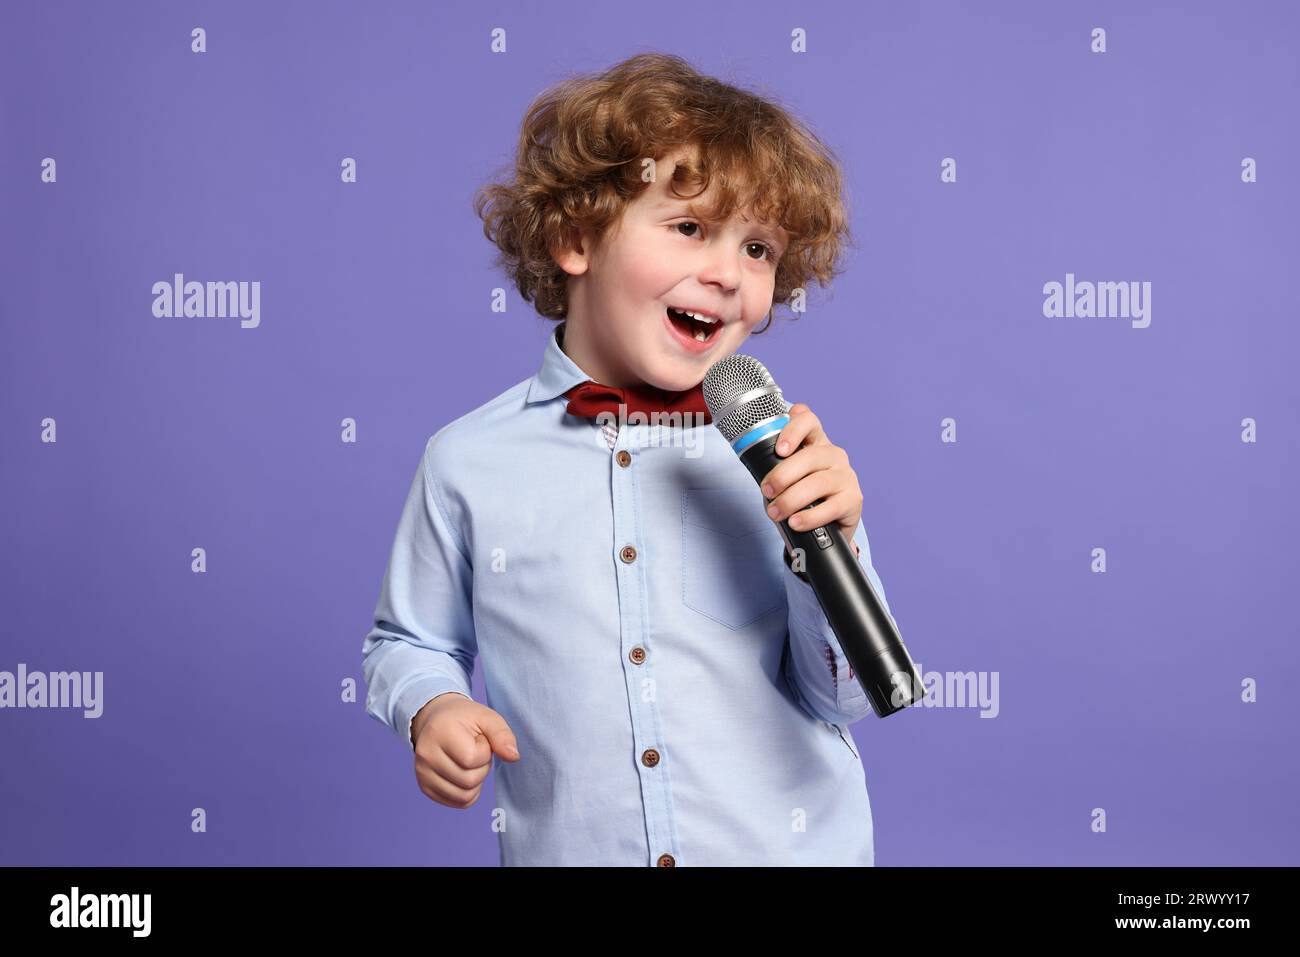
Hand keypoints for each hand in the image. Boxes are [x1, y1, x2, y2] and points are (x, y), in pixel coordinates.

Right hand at [411, 692, 520, 808]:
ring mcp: (422, 773)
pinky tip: (464, 772)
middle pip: (468, 781)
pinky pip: (457, 802)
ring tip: (469, 761)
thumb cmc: (465, 719)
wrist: (437, 720)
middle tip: (475, 751)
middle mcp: (425, 754)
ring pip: (463, 796)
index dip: (485, 751)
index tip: (479, 739)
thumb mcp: (487, 717)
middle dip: (482, 768)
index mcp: (439, 732)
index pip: (471, 759)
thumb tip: (514, 757)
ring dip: (476, 782)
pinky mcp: (425, 787)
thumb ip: (502, 735)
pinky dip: (469, 792)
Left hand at [759, 402, 862, 554]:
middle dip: (782, 475)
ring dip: (791, 499)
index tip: (779, 450)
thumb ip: (773, 466)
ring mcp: (846, 476)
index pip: (808, 421)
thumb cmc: (800, 497)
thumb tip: (758, 469)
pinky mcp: (853, 500)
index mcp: (816, 442)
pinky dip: (809, 517)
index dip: (793, 430)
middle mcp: (834, 455)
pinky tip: (796, 522)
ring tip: (775, 512)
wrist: (823, 528)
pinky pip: (830, 508)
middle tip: (767, 491)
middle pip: (810, 457)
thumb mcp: (785, 478)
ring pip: (818, 483)